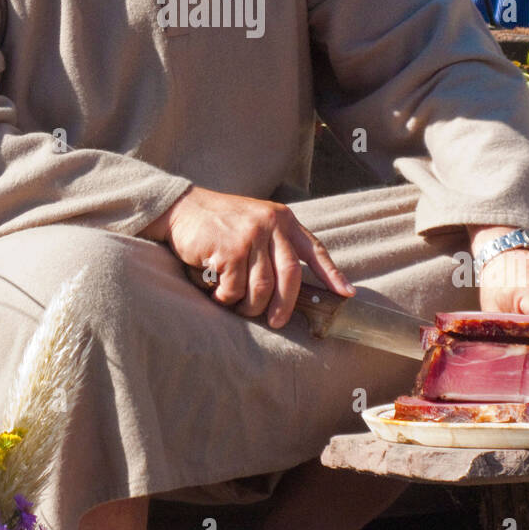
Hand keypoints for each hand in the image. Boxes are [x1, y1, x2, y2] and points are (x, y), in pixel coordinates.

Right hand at [142, 186, 352, 328]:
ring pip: (261, 289)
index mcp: (283, 219)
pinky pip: (234, 290)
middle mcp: (271, 225)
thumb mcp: (256, 223)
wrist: (183, 207)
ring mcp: (250, 236)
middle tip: (276, 322)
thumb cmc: (221, 222)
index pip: (314, 250)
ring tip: (237, 306)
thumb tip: (294, 284)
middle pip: (290, 277)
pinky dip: (226, 299)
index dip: (332, 274)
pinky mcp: (229, 250)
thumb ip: (276, 244)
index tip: (346, 295)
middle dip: (284, 306)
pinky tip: (217, 292)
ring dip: (249, 306)